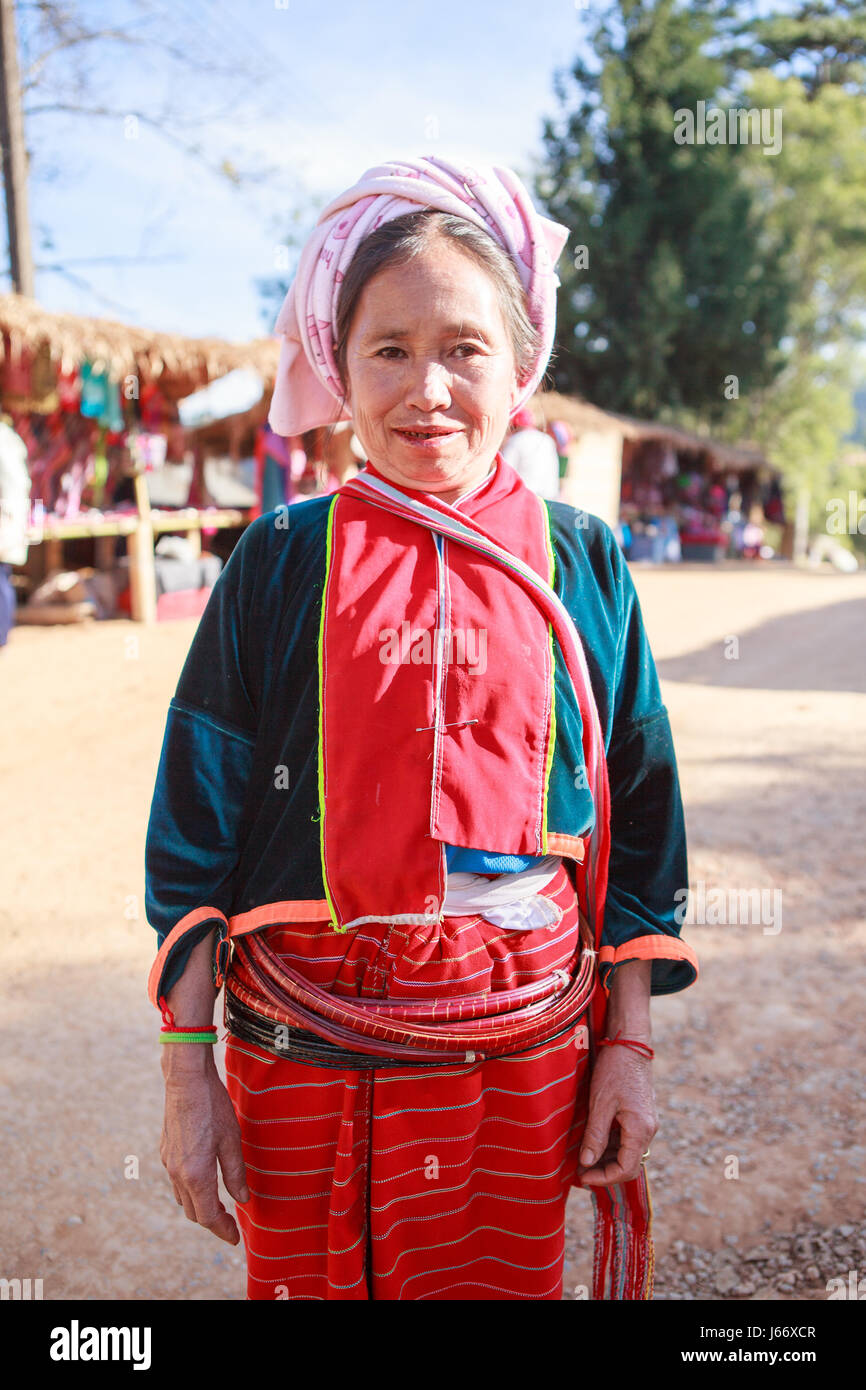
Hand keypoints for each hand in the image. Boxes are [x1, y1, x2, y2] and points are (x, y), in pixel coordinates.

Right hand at [160, 1052, 248, 1243]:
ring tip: (219, 1206)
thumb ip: (236, 1173)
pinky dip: (190, 1190)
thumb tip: (242, 1199)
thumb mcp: (232, 1140)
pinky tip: (203, 1181)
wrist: (185, 1080)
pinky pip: (176, 1182)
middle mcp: (177, 1174)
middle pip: (193, 1212)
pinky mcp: (165, 1151)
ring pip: (183, 1198)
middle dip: (212, 1222)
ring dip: (200, 1207)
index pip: (208, 1216)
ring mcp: (167, 1163)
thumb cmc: (212, 1107)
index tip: (235, 1238)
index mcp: (196, 1175)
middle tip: (231, 1225)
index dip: (223, 1230)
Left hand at [577, 1042, 655, 1185]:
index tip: (583, 1177)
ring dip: (607, 1160)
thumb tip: (587, 1162)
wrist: (630, 1043)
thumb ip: (595, 1135)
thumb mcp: (601, 1103)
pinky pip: (629, 1139)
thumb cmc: (615, 1069)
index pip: (626, 1169)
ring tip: (583, 1158)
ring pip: (628, 1153)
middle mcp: (648, 1130)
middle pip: (629, 1165)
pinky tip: (594, 1142)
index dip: (604, 1178)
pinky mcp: (642, 1115)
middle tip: (580, 1171)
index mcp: (641, 1129)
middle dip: (604, 1172)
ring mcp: (646, 1123)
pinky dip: (612, 1146)